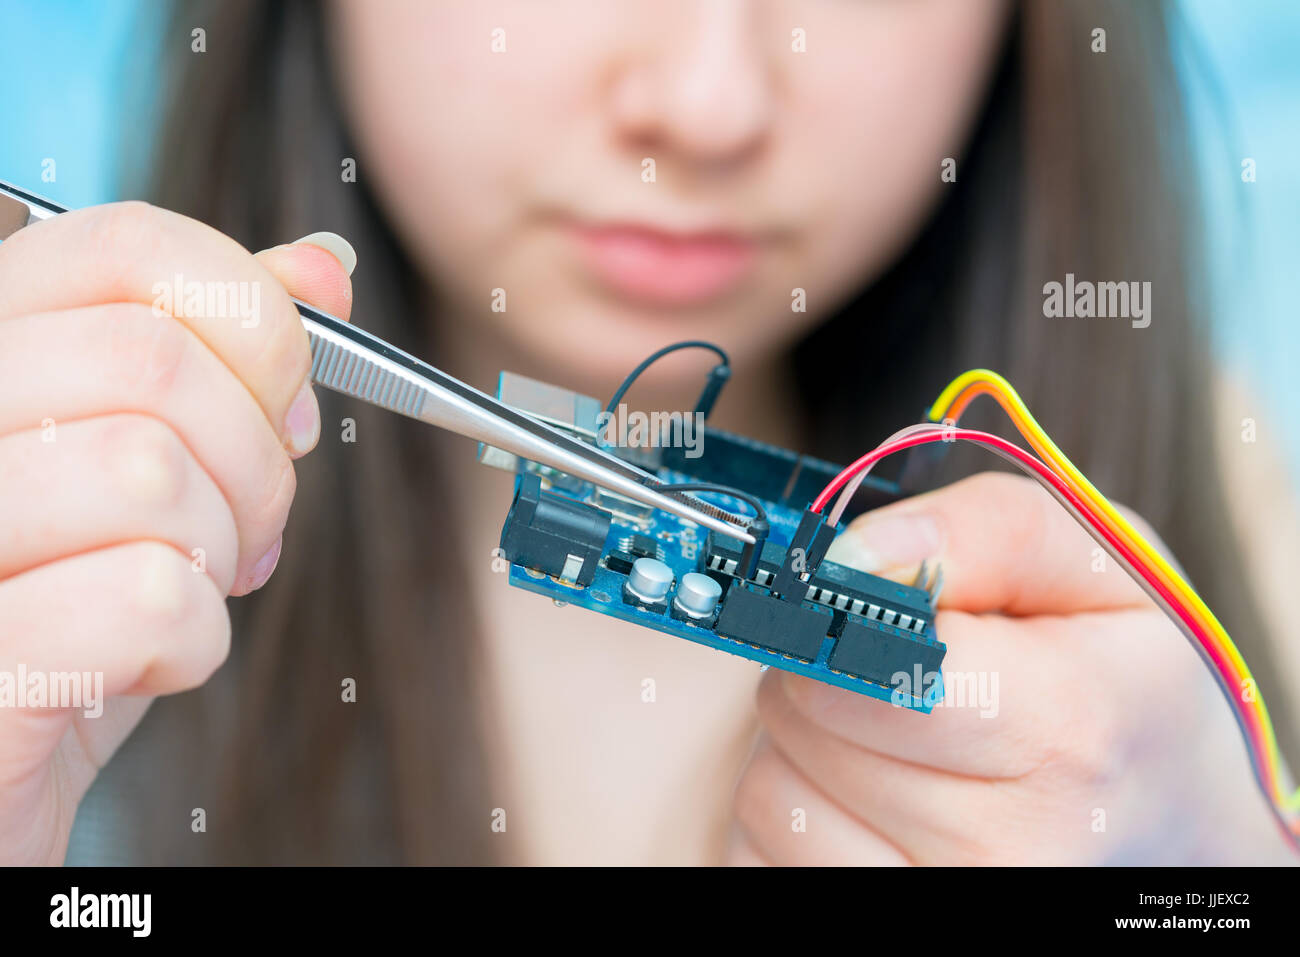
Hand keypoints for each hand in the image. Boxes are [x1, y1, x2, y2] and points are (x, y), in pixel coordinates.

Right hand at [0, 202, 353, 863]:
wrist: (3, 777)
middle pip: (155, 358)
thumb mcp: (154, 467)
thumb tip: (322, 266)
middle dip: (256, 458)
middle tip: (247, 530)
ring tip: (190, 591)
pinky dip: (192, 641)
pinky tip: (150, 663)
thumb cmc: (77, 609)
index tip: (285, 409)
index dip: (252, 320)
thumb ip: (222, 355)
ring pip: (150, 472)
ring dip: (220, 552)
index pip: (127, 246)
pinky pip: (143, 597)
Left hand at [727, 472, 1289, 864]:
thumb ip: (984, 532)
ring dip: (804, 747)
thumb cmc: (1122, 689)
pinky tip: (871, 800)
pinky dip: (797, 811)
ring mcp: (952, 908)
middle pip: (807, 718)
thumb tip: (852, 556)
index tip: (851, 605)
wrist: (1172, 826)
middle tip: (893, 674)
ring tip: (890, 741)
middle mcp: (1011, 849)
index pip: (872, 667)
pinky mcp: (897, 936)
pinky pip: (762, 850)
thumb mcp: (1100, 569)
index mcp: (1068, 732)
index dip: (842, 619)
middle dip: (825, 673)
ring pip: (769, 791)